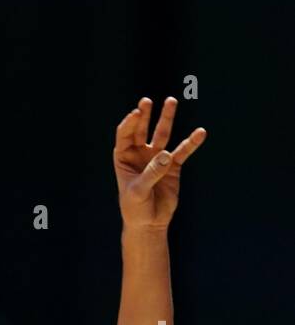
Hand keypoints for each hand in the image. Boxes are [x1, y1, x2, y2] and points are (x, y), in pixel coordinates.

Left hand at [114, 96, 205, 230]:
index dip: (130, 124)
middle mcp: (140, 155)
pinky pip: (183, 151)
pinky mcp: (172, 166)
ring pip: (162, 135)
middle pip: (142, 130)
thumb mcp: (138, 192)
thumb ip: (151, 173)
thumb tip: (166, 156)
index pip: (125, 136)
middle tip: (147, 101)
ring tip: (171, 101)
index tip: (136, 113)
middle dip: (144, 115)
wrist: (149, 223)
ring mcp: (157, 158)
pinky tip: (200, 133)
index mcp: (124, 159)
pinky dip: (191, 143)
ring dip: (166, 119)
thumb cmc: (135, 208)